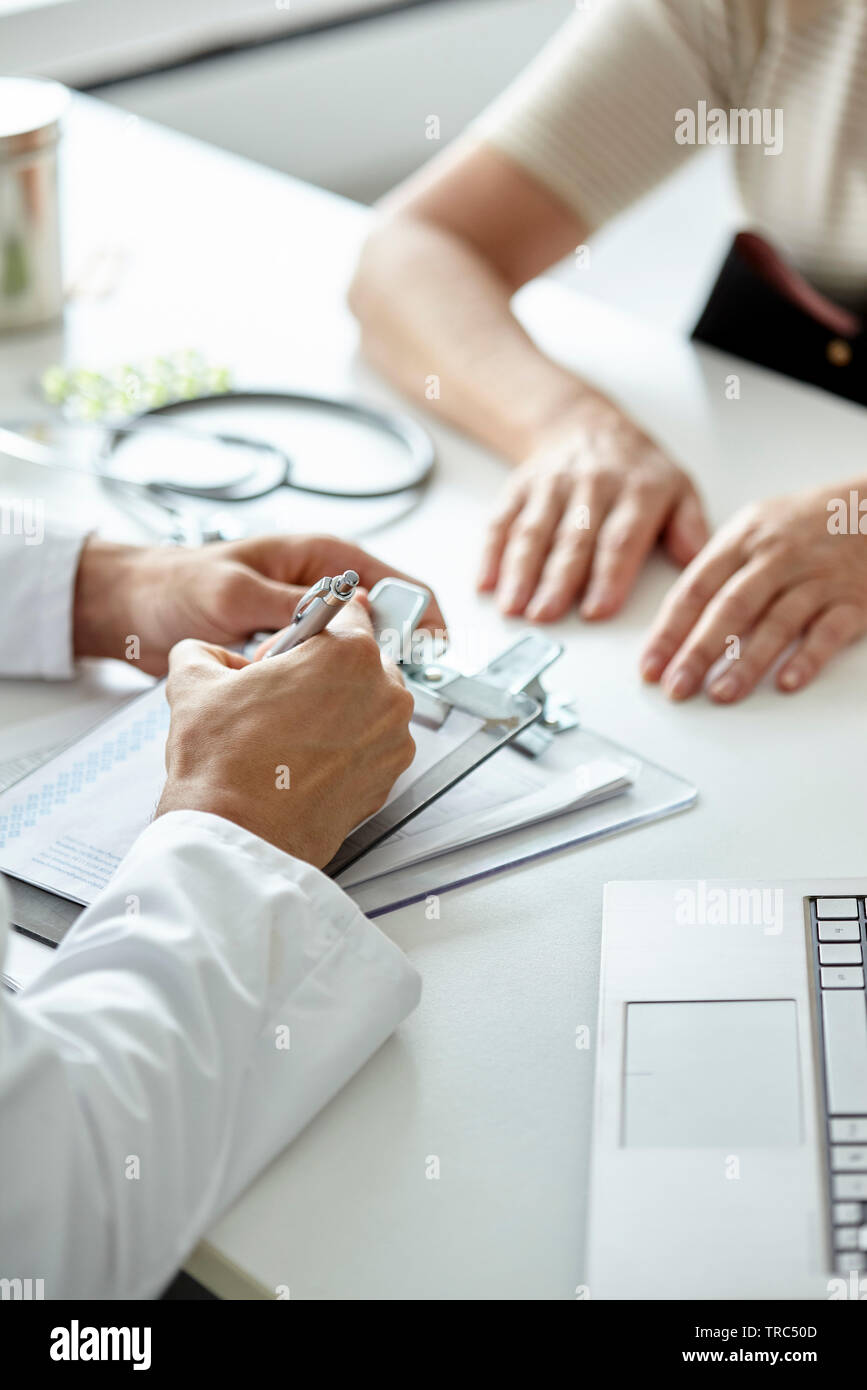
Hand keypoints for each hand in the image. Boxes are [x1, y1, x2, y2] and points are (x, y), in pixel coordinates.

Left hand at [73, 533, 444, 675]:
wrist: (132, 609)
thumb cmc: (177, 583)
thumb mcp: (234, 590)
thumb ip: (286, 603)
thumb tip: (338, 617)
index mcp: (321, 559)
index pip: (392, 584)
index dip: (421, 618)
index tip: (431, 652)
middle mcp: (321, 593)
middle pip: (380, 628)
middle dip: (382, 659)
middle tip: (382, 689)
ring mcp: (307, 629)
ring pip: (350, 660)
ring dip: (344, 682)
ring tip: (334, 700)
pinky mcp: (288, 659)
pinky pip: (319, 679)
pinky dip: (318, 695)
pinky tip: (310, 710)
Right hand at [156, 599, 414, 866]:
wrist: (238, 835)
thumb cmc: (224, 764)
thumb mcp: (194, 683)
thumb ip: (205, 651)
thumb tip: (209, 655)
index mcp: (348, 652)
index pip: (345, 610)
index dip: (306, 626)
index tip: (291, 645)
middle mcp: (385, 691)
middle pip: (360, 659)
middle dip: (325, 670)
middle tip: (282, 694)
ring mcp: (393, 738)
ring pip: (371, 703)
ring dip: (339, 708)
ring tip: (290, 731)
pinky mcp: (390, 777)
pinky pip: (374, 744)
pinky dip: (348, 746)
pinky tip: (306, 759)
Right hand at [477, 396, 707, 621]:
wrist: (587, 425)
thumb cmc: (636, 471)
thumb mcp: (679, 489)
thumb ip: (690, 527)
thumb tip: (698, 561)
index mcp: (637, 490)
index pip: (620, 538)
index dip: (608, 576)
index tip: (598, 610)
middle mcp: (592, 485)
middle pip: (572, 539)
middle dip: (557, 581)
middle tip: (546, 616)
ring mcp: (551, 486)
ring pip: (533, 531)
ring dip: (519, 571)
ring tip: (512, 606)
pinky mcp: (520, 488)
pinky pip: (502, 521)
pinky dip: (491, 552)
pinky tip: (486, 582)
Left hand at [640, 481, 866, 702]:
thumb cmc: (805, 524)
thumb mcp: (754, 528)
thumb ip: (716, 569)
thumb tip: (673, 621)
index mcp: (742, 540)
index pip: (696, 589)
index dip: (669, 631)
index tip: (650, 666)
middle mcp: (777, 558)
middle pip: (730, 607)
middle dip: (698, 652)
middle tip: (676, 687)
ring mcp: (817, 578)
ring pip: (776, 622)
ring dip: (747, 662)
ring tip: (721, 693)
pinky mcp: (854, 599)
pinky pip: (828, 630)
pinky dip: (807, 657)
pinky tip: (786, 683)